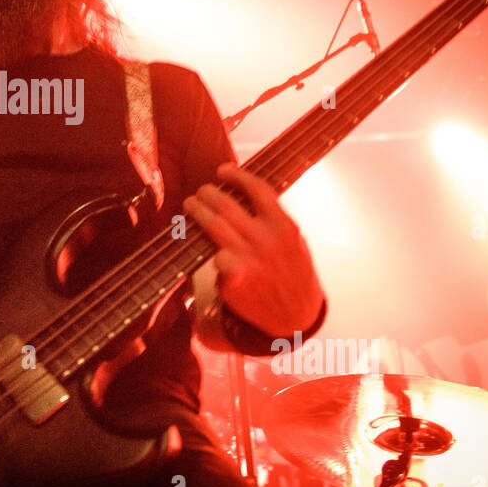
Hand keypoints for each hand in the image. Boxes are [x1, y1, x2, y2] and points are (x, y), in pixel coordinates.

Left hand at [182, 164, 323, 339]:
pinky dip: (207, 249)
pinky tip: (199, 243)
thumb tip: (245, 195)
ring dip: (198, 211)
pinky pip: (215, 256)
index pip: (257, 189)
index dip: (236, 175)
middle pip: (227, 205)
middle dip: (208, 193)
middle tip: (201, 192)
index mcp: (283, 226)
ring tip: (190, 205)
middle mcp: (266, 239)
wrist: (297, 316)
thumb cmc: (293, 273)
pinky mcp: (235, 279)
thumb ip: (273, 220)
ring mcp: (249, 259)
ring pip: (214, 225)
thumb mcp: (294, 242)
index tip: (223, 171)